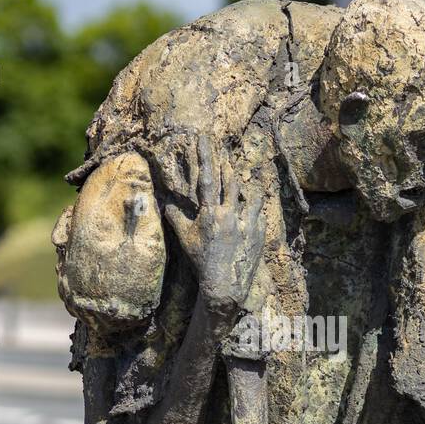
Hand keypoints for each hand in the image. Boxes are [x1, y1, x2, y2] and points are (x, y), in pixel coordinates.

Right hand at [164, 136, 264, 318]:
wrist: (224, 285)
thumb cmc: (201, 262)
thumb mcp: (186, 239)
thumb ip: (175, 219)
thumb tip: (164, 203)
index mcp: (210, 214)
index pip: (206, 178)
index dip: (205, 155)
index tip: (205, 137)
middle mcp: (230, 214)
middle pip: (231, 180)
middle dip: (228, 164)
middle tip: (226, 152)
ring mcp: (247, 223)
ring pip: (252, 193)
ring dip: (246, 184)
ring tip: (241, 180)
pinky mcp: (259, 232)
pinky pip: (260, 211)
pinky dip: (255, 207)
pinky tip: (251, 207)